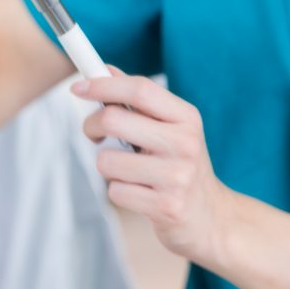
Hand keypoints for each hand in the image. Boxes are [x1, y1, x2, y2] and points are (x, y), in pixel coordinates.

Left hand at [73, 68, 234, 265]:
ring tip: (130, 172)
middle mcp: (186, 143)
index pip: (139, 89)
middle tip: (95, 135)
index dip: (102, 85)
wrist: (212, 218)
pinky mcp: (167, 206)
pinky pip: (115, 191)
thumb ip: (137, 100)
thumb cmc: (179, 166)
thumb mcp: (168, 128)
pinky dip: (120, 192)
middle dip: (92, 126)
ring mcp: (178, 176)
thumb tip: (105, 69)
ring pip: (107, 161)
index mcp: (186, 118)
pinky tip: (141, 195)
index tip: (77, 87)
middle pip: (113, 120)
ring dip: (108, 167)